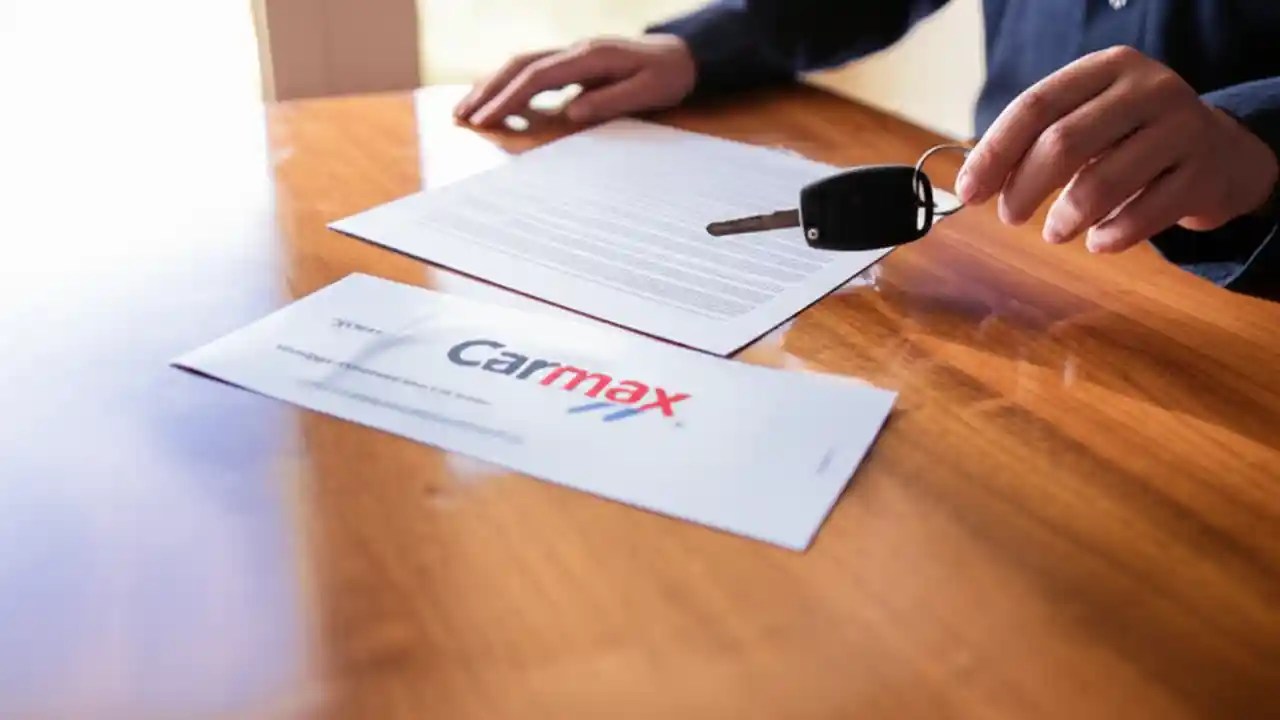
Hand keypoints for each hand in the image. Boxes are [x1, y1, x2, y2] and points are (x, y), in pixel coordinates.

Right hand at [453, 35, 696, 127]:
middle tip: (462, 117)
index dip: (508, 97)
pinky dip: (510, 85)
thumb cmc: (667, 76)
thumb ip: (609, 102)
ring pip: (521, 64)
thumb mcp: (647, 93)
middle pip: (519, 64)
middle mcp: (575, 51)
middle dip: (488, 90)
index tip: (486, 119)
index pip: (537, 76)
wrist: (683, 55)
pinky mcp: (573, 64)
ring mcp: (572, 55)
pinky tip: (496, 102)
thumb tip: (569, 113)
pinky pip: (533, 71)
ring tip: (466, 110)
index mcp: (590, 57)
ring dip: (492, 85)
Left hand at [956, 46, 1278, 252]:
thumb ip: (1034, 143)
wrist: (1222, 154)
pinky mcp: (1204, 175)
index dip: (994, 153)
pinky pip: (1141, 217)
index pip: (1035, 106)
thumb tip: (972, 184)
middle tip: (1009, 216)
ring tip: (1054, 232)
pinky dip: (1109, 237)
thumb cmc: (1130, 141)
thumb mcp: (1087, 122)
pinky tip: (1098, 240)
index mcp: (1107, 69)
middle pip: (1063, 143)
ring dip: (1065, 219)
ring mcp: (1183, 130)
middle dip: (1023, 188)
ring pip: (1101, 184)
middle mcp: (1148, 90)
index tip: (968, 192)